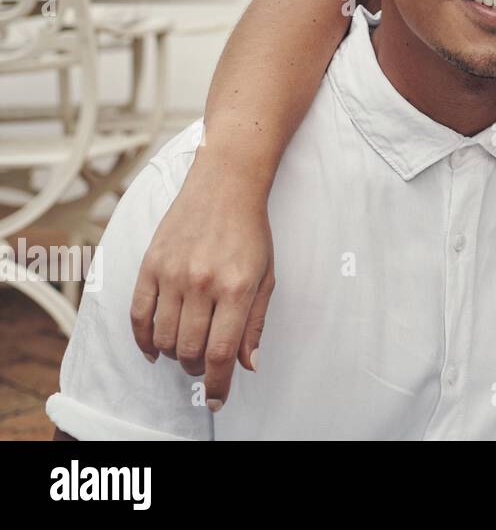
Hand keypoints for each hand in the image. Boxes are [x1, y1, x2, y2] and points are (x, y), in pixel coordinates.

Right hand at [130, 151, 274, 410]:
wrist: (224, 185)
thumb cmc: (251, 232)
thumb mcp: (266, 276)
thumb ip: (255, 323)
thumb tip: (247, 366)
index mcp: (235, 288)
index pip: (220, 353)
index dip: (217, 385)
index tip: (216, 400)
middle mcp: (202, 283)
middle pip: (188, 350)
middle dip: (196, 369)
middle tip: (203, 367)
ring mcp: (172, 273)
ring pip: (163, 338)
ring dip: (174, 354)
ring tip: (186, 350)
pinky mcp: (149, 265)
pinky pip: (138, 315)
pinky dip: (144, 339)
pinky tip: (155, 348)